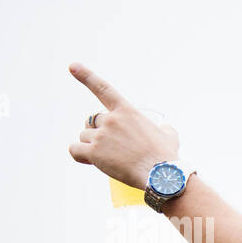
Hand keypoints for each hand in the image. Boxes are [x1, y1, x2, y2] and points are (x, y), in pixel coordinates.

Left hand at [67, 64, 180, 188]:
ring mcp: (102, 136)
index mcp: (127, 112)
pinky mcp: (94, 152)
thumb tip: (165, 129)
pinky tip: (89, 160)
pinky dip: (79, 155)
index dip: (86, 76)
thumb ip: (164, 129)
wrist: (161, 176)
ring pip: (84, 136)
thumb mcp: (170, 137)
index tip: (72, 66)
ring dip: (92, 146)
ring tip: (110, 159)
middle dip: (98, 132)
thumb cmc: (167, 158)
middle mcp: (112, 120)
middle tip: (111, 146)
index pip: (104, 89)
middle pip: (92, 120)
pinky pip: (75, 149)